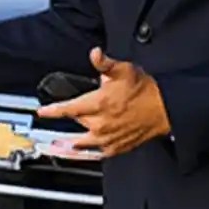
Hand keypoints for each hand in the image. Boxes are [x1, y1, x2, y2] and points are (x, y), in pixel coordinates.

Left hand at [35, 47, 171, 157]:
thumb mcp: (124, 70)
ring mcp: (110, 138)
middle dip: (68, 120)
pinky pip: (98, 154)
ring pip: (82, 144)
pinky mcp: (119, 147)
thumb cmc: (146, 90)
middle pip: (77, 123)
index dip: (53, 111)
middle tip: (58, 119)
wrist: (166, 109)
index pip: (69, 109)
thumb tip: (94, 53)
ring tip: (55, 148)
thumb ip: (105, 63)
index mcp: (100, 104)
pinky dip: (86, 155)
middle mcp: (102, 123)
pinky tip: (81, 155)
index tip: (41, 112)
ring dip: (68, 145)